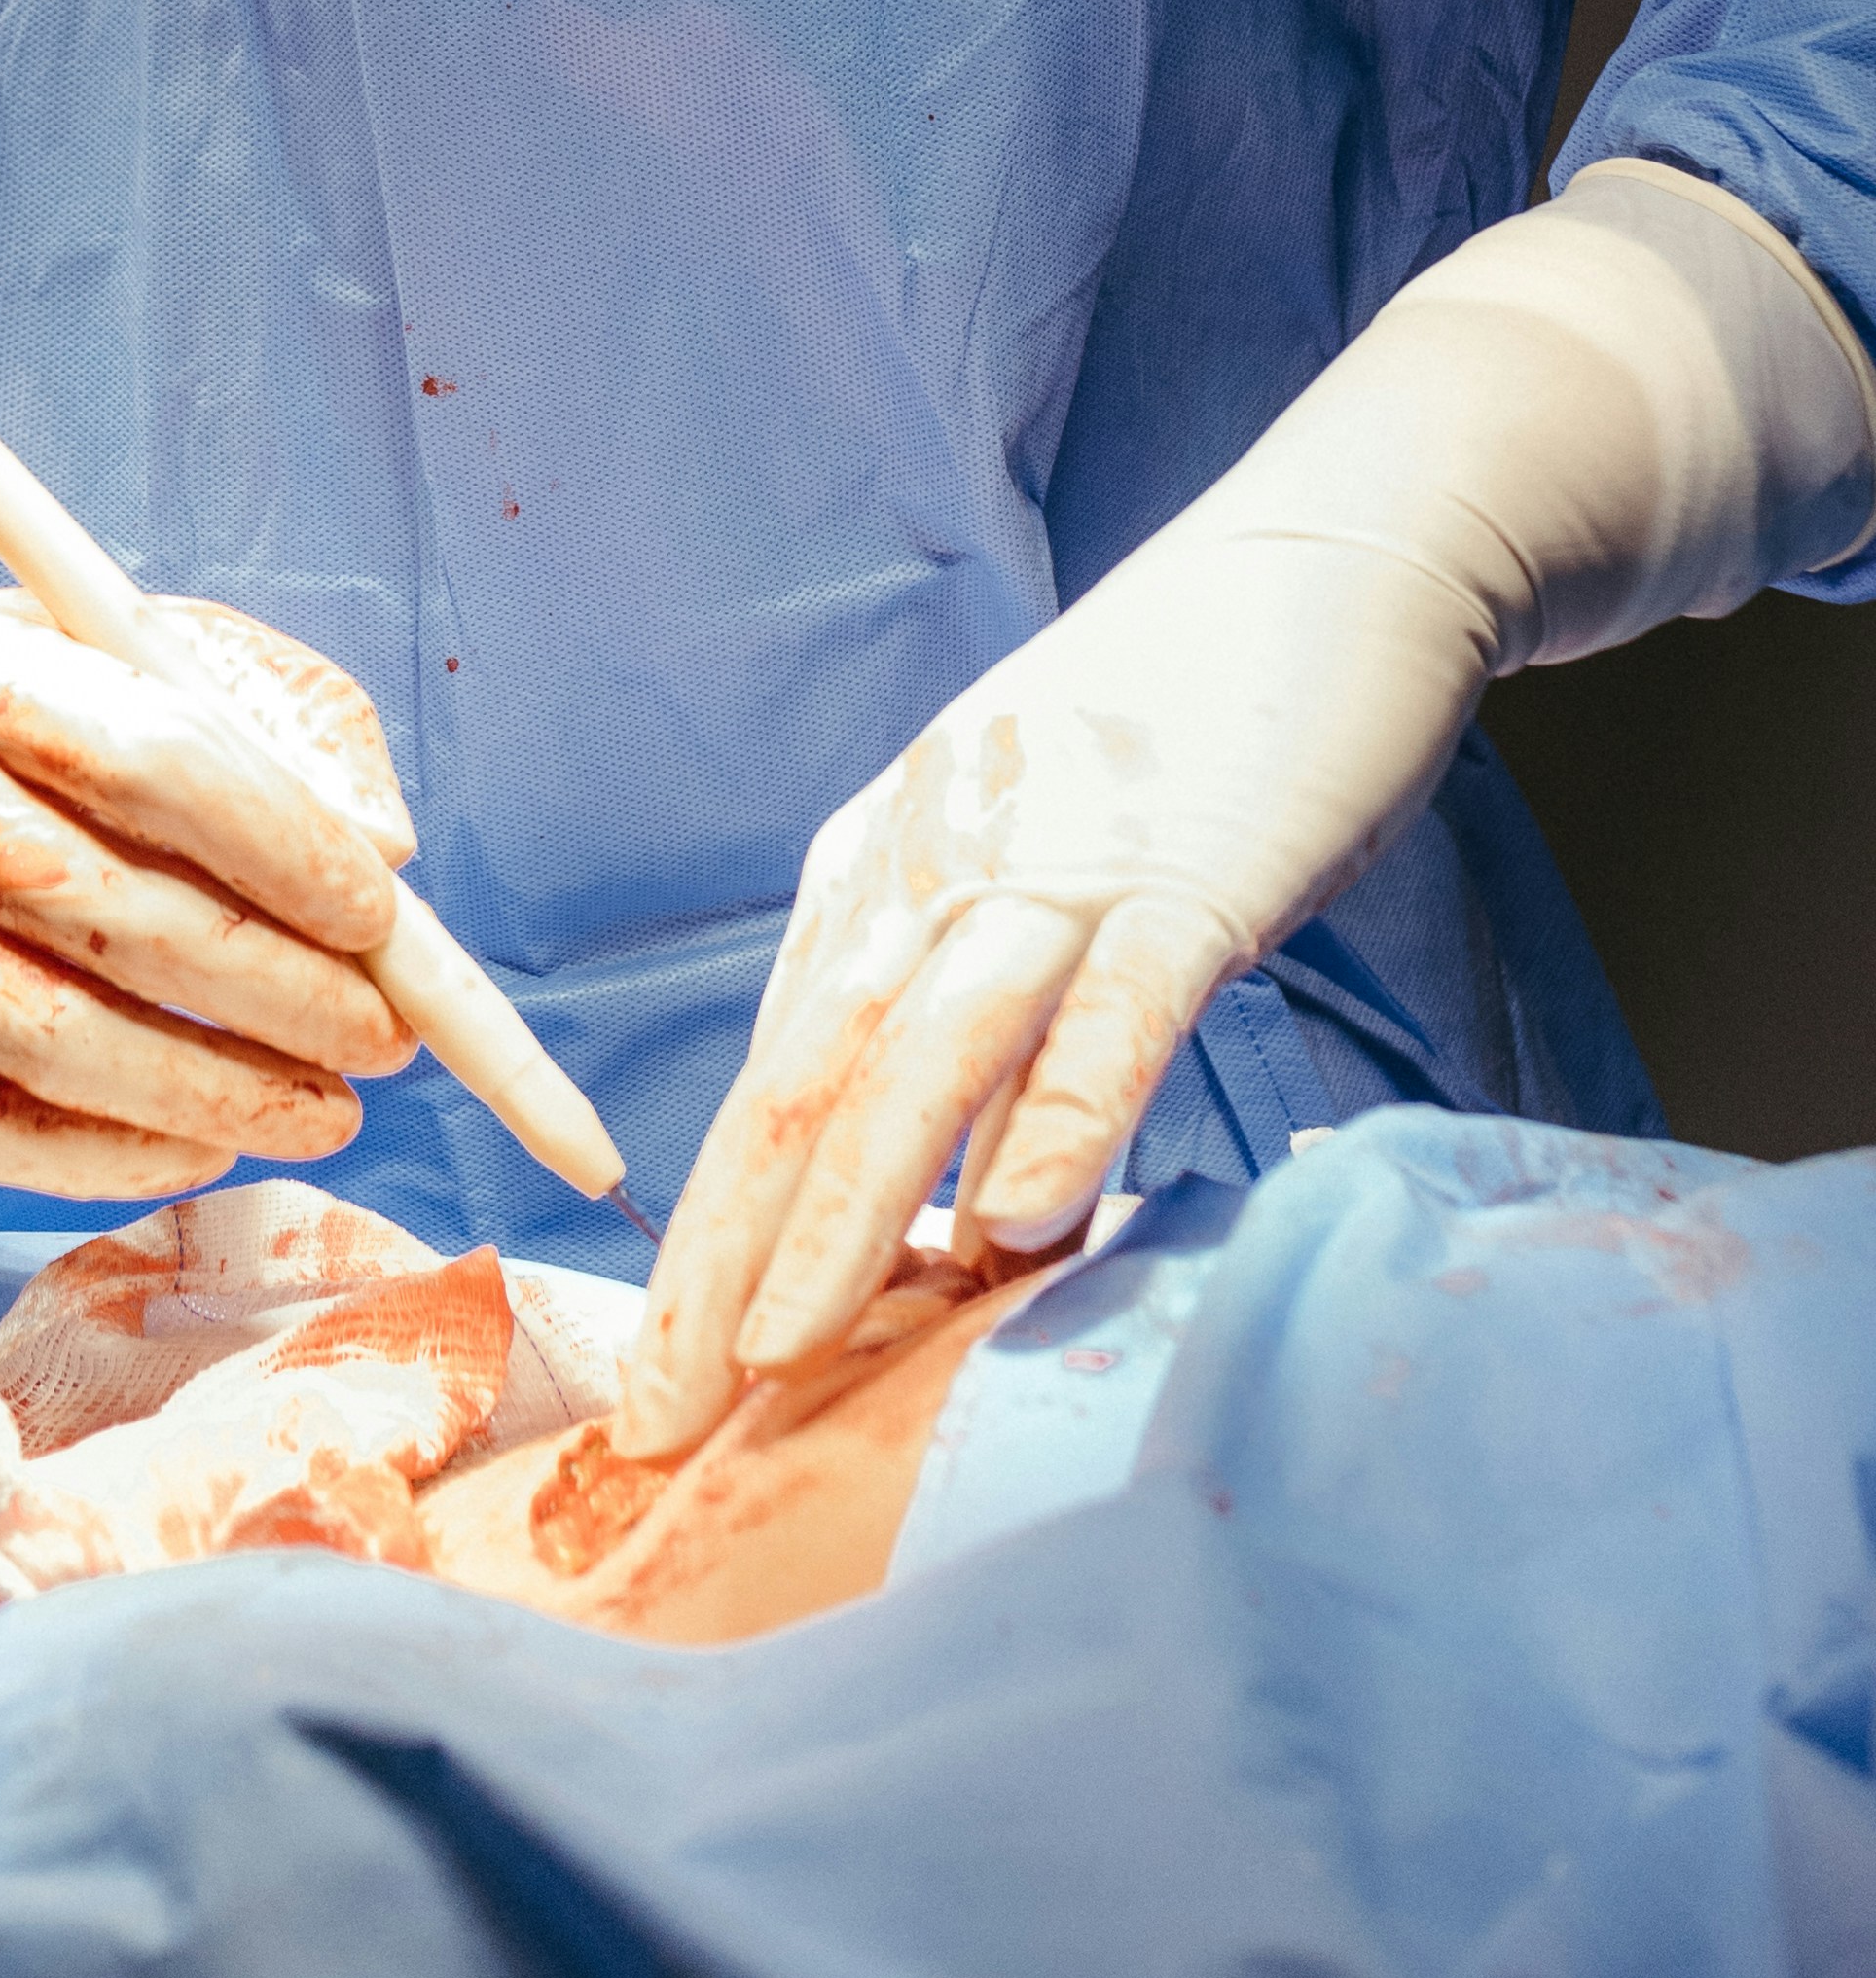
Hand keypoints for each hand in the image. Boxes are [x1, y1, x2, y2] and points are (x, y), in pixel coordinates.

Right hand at [0, 590, 420, 1197]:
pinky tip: (207, 1145)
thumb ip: (286, 723)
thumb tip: (383, 847)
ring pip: (53, 1040)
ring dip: (216, 1094)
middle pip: (107, 912)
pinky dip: (114, 1158)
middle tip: (384, 1040)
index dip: (281, 849)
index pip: (152, 761)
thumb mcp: (158, 657)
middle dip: (276, 992)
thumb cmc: (42, 720)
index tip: (379, 918)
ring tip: (327, 1111)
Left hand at [615, 169, 1875, 1457]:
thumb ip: (967, 1009)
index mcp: (881, 870)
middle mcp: (935, 867)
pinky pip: (1109, 1007)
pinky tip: (1019, 1226)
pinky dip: (1058, 1114)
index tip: (651, 1390)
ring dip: (847, 1214)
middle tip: (657, 1421)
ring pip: (921, 1060)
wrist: (1327, 556)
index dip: (703, 1242)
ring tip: (781, 1355)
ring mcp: (1056, 867)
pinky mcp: (1186, 871)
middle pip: (803, 1085)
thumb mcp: (1021, 854)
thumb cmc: (1174, 729)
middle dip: (720, 1264)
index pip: (768, 1083)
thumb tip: (939, 1208)